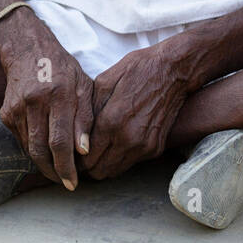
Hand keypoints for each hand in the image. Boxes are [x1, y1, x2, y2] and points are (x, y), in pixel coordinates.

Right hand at [0, 9, 94, 190]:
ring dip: (43, 164)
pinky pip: (21, 140)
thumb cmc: (62, 69)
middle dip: (54, 172)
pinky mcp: (6, 113)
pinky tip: (45, 152)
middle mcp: (35, 101)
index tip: (73, 183)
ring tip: (58, 170)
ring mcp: (17, 108)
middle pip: (41, 149)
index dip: (66, 166)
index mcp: (58, 94)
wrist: (28, 50)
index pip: (60, 140)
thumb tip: (84, 151)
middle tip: (66, 182)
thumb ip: (85, 118)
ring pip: (29, 148)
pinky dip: (33, 150)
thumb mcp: (83, 86)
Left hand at [83, 41, 194, 180]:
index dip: (74, 160)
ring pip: (115, 171)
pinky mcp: (156, 148)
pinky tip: (115, 144)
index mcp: (111, 122)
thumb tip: (77, 134)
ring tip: (96, 152)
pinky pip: (131, 163)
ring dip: (103, 165)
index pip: (86, 158)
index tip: (70, 154)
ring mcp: (144, 146)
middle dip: (86, 167)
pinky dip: (120, 158)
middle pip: (99, 171)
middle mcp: (129, 139)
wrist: (173, 71)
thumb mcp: (104, 82)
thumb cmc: (136, 70)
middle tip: (80, 156)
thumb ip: (89, 111)